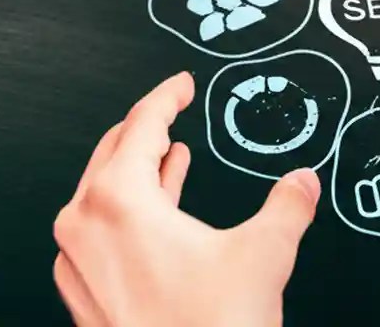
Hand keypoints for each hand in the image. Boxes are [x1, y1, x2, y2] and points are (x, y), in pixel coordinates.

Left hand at [53, 73, 321, 326]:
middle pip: (112, 154)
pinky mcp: (84, 294)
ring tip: (169, 159)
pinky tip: (158, 217)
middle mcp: (85, 226)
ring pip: (102, 194)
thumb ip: (287, 206)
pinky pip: (100, 233)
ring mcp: (78, 264)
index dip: (166, 96)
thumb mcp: (263, 254)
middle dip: (146, 129)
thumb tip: (301, 183)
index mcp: (117, 200)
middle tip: (170, 111)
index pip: (141, 125)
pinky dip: (128, 212)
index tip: (179, 85)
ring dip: (139, 171)